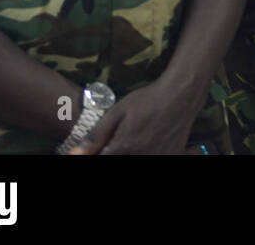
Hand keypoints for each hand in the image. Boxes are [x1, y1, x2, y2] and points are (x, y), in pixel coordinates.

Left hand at [69, 79, 203, 154]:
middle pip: (117, 159)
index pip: (100, 160)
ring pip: (136, 160)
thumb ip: (95, 136)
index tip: (101, 145)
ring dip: (130, 151)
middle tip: (120, 137)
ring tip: (134, 137)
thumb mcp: (117, 112)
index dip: (96, 153)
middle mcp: (141, 157)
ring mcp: (157, 158)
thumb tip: (73, 154)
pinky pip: (153, 158)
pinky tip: (148, 141)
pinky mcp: (171, 156)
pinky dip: (147, 152)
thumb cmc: (147, 100)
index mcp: (123, 148)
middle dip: (113, 150)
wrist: (180, 94)